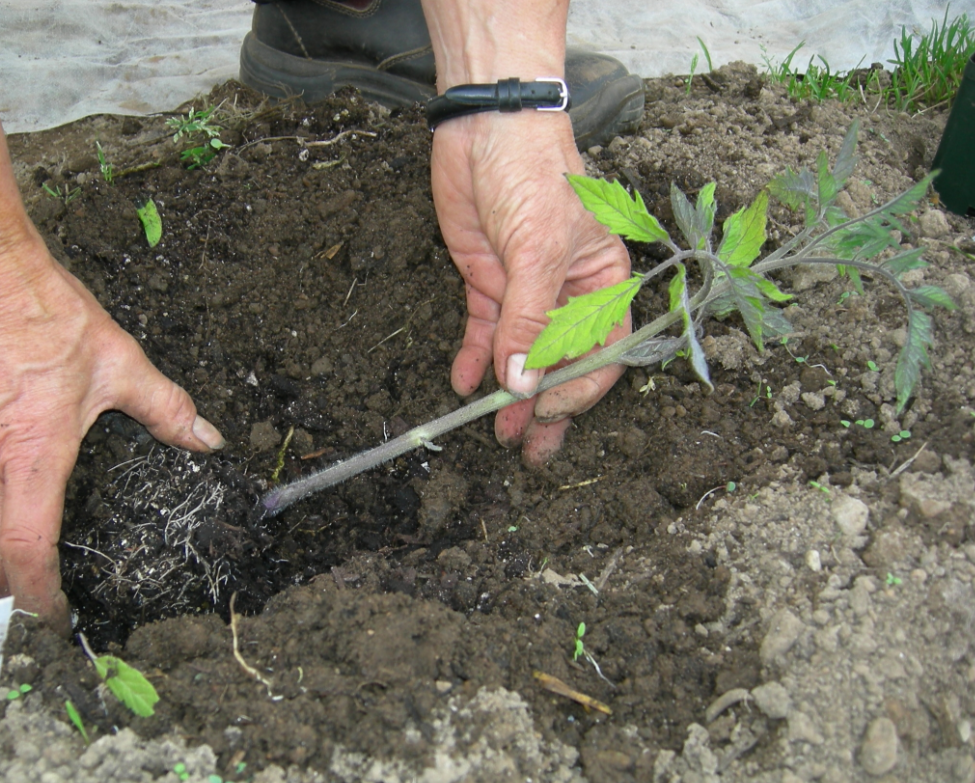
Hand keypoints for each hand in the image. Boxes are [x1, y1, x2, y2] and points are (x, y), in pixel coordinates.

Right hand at [0, 220, 224, 634]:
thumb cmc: (46, 314)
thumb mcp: (117, 364)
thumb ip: (164, 409)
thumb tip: (205, 439)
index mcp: (30, 453)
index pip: (27, 546)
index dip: (40, 592)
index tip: (56, 614)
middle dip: (6, 579)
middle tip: (32, 588)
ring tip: (16, 556)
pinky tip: (8, 499)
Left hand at [430, 110, 631, 463]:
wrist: (485, 126)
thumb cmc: (535, 173)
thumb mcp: (538, 247)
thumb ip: (531, 318)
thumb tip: (522, 383)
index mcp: (604, 285)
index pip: (601, 352)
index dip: (576, 387)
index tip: (545, 407)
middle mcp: (568, 296)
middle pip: (561, 365)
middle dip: (544, 408)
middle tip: (527, 449)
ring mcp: (526, 293)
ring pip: (521, 358)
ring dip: (508, 395)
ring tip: (494, 432)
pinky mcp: (489, 284)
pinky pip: (484, 334)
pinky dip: (473, 360)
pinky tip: (461, 384)